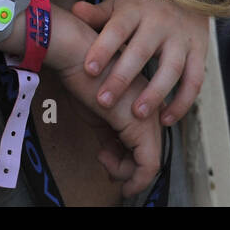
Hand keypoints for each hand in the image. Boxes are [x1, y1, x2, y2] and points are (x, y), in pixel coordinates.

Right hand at [56, 64, 162, 197]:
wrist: (75, 52)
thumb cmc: (82, 75)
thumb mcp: (96, 110)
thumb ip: (108, 133)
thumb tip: (109, 155)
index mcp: (145, 101)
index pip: (145, 141)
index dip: (126, 158)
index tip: (103, 156)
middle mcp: (154, 110)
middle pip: (150, 155)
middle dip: (125, 168)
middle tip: (101, 161)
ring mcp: (150, 118)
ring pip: (151, 163)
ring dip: (125, 172)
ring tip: (101, 158)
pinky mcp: (141, 126)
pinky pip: (147, 164)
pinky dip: (132, 176)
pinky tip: (105, 162)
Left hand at [70, 0, 208, 125]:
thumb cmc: (143, 3)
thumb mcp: (120, 2)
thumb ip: (98, 13)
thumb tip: (75, 10)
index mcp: (136, 10)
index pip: (117, 29)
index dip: (103, 48)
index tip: (89, 70)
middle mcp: (161, 23)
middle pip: (141, 51)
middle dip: (122, 78)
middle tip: (103, 101)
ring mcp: (182, 39)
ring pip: (171, 68)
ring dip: (154, 94)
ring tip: (135, 115)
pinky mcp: (199, 52)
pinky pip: (194, 81)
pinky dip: (182, 102)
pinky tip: (165, 120)